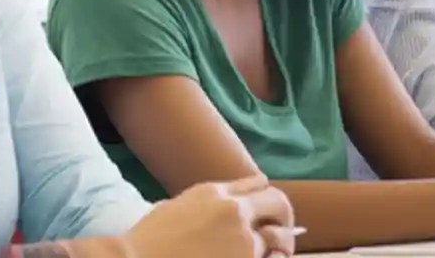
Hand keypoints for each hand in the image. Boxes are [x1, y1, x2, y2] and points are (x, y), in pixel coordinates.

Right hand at [124, 175, 295, 257]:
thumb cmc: (150, 241)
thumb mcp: (177, 208)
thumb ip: (208, 205)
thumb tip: (230, 207)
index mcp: (213, 193)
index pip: (256, 184)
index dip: (264, 197)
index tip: (266, 209)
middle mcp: (233, 211)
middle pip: (277, 203)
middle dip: (284, 217)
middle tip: (283, 235)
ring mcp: (242, 240)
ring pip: (278, 238)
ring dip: (278, 247)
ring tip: (277, 254)